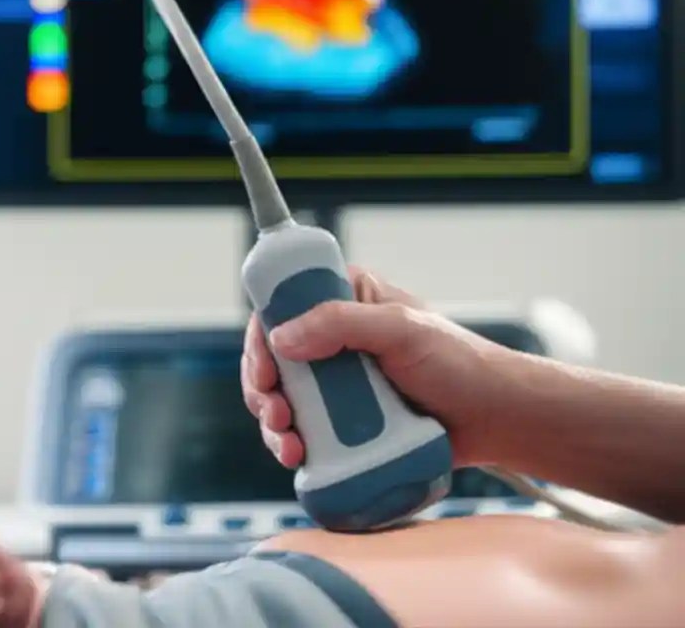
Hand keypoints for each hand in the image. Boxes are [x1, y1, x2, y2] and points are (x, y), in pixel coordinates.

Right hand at [241, 266, 515, 468]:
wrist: (497, 420)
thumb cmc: (461, 365)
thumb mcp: (401, 330)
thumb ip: (342, 323)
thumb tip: (282, 339)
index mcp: (346, 300)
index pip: (282, 309)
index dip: (260, 340)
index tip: (262, 373)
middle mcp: (335, 338)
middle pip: (274, 360)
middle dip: (263, 391)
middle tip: (276, 415)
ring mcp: (339, 383)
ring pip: (283, 399)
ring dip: (273, 424)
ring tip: (289, 446)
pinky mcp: (345, 421)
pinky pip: (304, 431)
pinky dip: (292, 445)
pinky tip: (298, 458)